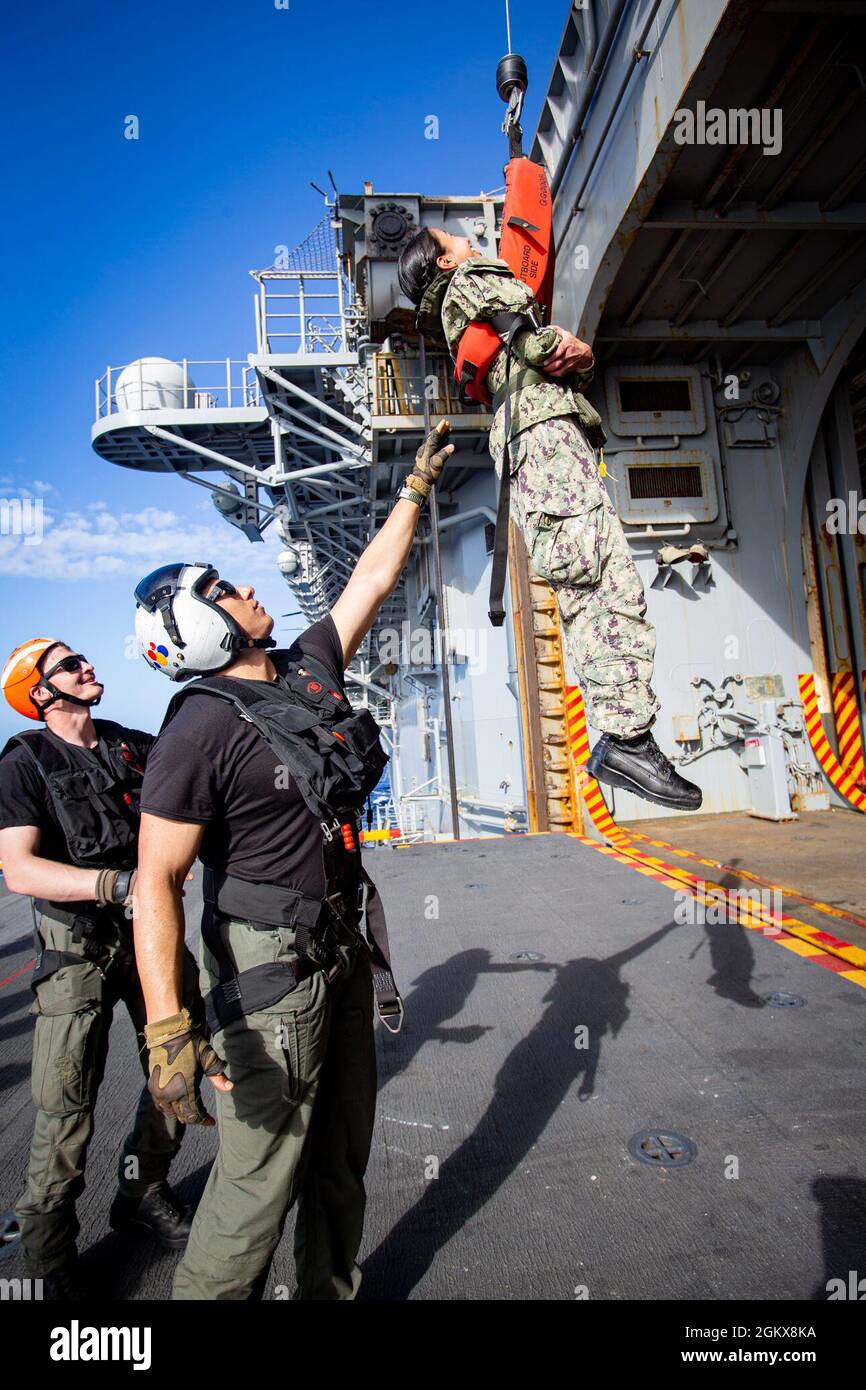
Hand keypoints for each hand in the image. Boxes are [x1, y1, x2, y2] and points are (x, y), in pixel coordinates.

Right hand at [145, 1007, 232, 1126]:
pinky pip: (161, 1106)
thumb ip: (218, 1075)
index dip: (203, 1120)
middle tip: (204, 1117)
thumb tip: (230, 1088)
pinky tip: (177, 1106)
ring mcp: (159, 1092)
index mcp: (184, 1089)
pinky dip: (170, 1109)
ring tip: (191, 1112)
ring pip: (171, 1113)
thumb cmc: (190, 1044)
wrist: (168, 1033)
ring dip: (181, 1114)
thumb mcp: (207, 1058)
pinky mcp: (152, 1087)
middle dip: (194, 1118)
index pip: (194, 1114)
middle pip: (182, 1116)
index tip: (211, 1122)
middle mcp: (169, 1094)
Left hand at [404, 419, 453, 497]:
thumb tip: (451, 446)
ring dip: (441, 436)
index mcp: (427, 448)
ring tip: (447, 431)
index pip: (435, 435)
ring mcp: (426, 453)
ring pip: (435, 441)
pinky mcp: (427, 457)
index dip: (440, 428)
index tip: (444, 422)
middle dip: (441, 430)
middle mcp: (426, 449)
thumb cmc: (427, 473)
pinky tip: (444, 443)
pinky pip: (435, 447)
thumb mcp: (438, 463)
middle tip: (447, 424)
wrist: (420, 481)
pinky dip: (440, 443)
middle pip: (434, 437)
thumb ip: (444, 454)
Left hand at [542, 327, 593, 378]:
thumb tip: (549, 327)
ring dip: (551, 371)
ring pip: (560, 369)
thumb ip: (558, 330)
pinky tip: (551, 373)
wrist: (586, 353)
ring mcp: (570, 362)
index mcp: (567, 345)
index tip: (544, 362)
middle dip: (549, 367)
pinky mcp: (571, 367)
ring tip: (545, 370)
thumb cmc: (575, 343)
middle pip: (558, 363)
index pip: (558, 353)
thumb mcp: (568, 335)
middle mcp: (569, 354)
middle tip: (543, 367)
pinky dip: (556, 374)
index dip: (551, 359)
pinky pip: (562, 373)